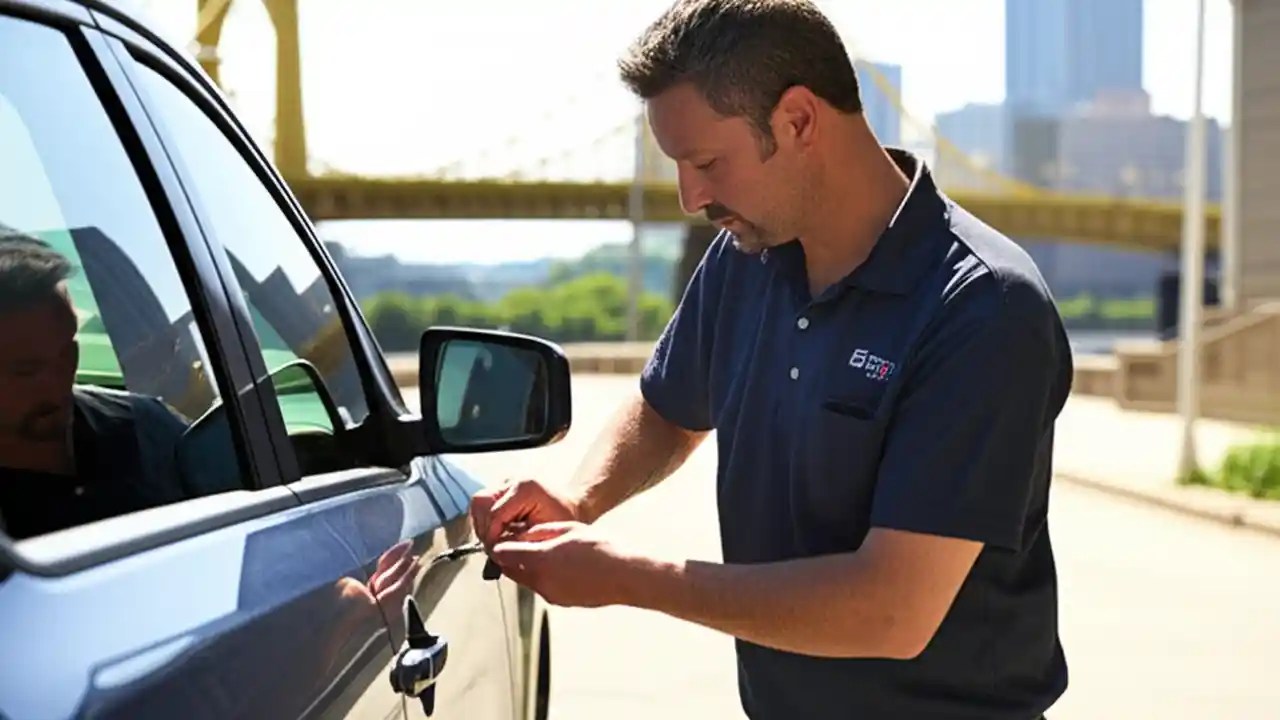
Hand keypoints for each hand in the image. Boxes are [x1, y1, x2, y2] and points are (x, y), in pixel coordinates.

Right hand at [470, 478, 580, 549]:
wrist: (573, 506)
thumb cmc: (564, 519)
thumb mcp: (543, 532)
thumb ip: (519, 540)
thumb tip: (496, 550)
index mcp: (524, 487)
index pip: (494, 513)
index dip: (492, 536)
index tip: (494, 552)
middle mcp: (512, 480)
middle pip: (480, 502)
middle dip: (484, 528)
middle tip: (492, 546)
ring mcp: (506, 482)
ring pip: (479, 502)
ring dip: (483, 524)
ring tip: (495, 541)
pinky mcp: (503, 488)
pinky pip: (485, 503)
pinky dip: (487, 519)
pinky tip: (498, 533)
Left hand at [490, 521, 642, 607]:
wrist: (625, 575)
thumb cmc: (602, 548)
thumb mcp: (568, 529)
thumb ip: (541, 532)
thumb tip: (525, 534)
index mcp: (540, 560)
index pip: (504, 555)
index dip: (500, 545)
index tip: (502, 538)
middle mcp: (541, 581)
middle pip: (511, 571)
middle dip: (510, 559)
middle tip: (515, 545)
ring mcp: (551, 594)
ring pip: (527, 581)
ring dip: (526, 568)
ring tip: (541, 553)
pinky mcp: (561, 601)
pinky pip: (543, 588)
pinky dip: (542, 577)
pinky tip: (558, 566)